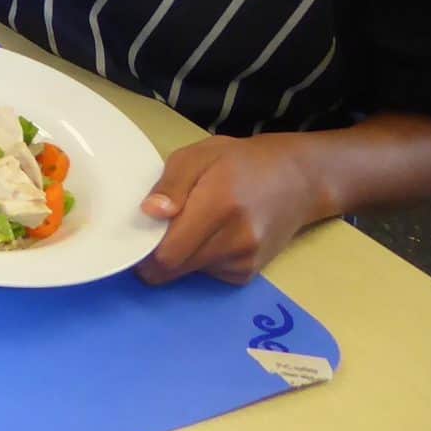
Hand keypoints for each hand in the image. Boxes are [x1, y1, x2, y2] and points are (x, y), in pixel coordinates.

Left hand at [135, 134, 331, 285]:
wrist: (298, 180)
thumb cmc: (240, 162)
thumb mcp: (197, 157)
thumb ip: (170, 185)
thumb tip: (149, 213)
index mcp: (219, 206)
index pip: (169, 253)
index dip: (142, 252)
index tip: (132, 237)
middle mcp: (236, 240)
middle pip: (175, 268)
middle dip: (155, 256)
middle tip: (155, 229)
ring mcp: (246, 260)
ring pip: (190, 272)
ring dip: (179, 256)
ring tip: (192, 224)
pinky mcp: (250, 272)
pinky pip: (209, 274)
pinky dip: (200, 259)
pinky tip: (212, 235)